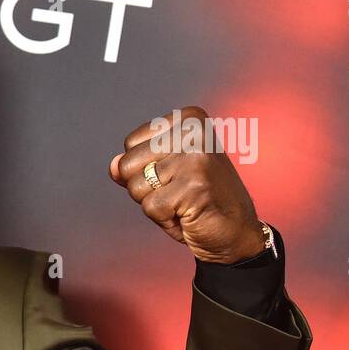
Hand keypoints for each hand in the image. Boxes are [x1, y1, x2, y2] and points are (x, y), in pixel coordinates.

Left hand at [109, 106, 265, 263]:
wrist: (235, 231)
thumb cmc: (198, 198)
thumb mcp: (163, 173)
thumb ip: (135, 164)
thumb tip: (113, 166)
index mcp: (189, 118)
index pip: (130, 143)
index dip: (144, 168)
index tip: (176, 175)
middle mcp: (194, 132)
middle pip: (127, 164)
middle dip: (145, 187)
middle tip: (179, 192)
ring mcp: (195, 158)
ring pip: (135, 187)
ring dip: (155, 204)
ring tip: (183, 202)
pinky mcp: (193, 186)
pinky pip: (149, 207)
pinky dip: (164, 219)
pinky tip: (188, 214)